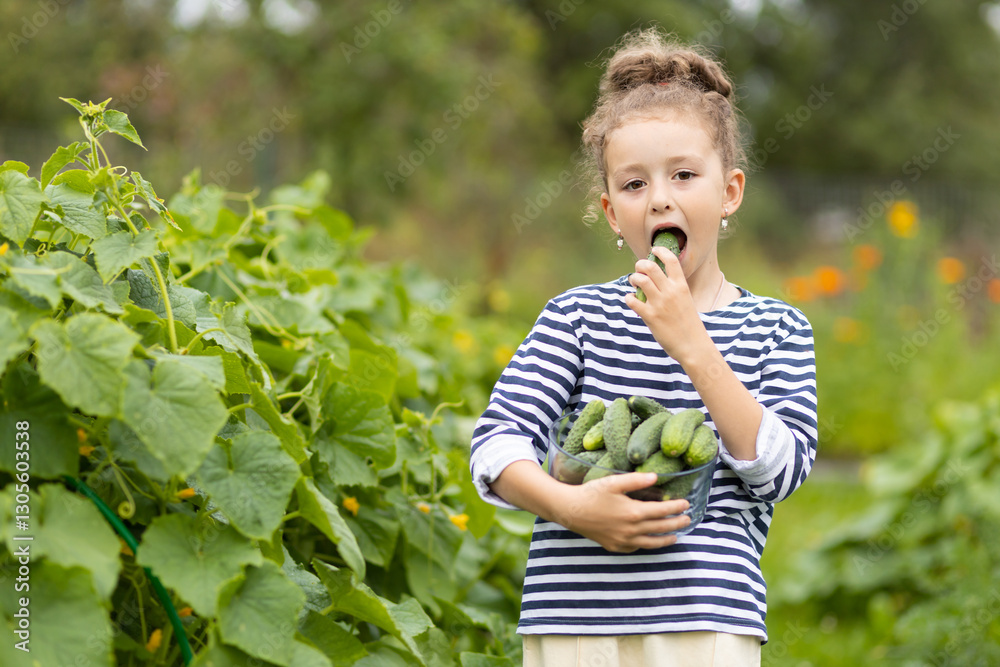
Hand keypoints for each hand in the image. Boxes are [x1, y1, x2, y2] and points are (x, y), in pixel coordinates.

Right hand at [552, 472, 690, 552]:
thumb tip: (655, 477)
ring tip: (675, 536)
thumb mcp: (613, 482)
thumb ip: (636, 480)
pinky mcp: (614, 546)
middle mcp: (631, 530)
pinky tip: (649, 541)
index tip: (686, 504)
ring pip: (651, 543)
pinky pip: (635, 548)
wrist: (570, 511)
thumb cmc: (591, 494)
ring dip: (665, 539)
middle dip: (677, 523)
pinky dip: (646, 545)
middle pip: (661, 528)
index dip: (676, 507)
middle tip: (688, 519)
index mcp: (633, 512)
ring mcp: (623, 541)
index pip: (662, 511)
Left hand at [626, 248, 708, 364]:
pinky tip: (631, 299)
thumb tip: (658, 282)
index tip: (654, 250)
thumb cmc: (689, 324)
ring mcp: (660, 304)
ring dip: (633, 278)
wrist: (693, 345)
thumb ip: (674, 290)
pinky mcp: (650, 316)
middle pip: (651, 266)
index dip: (661, 251)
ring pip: (640, 280)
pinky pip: (633, 300)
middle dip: (640, 264)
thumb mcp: (686, 301)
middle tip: (639, 270)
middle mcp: (670, 292)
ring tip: (634, 283)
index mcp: (681, 286)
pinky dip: (628, 297)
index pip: (671, 260)